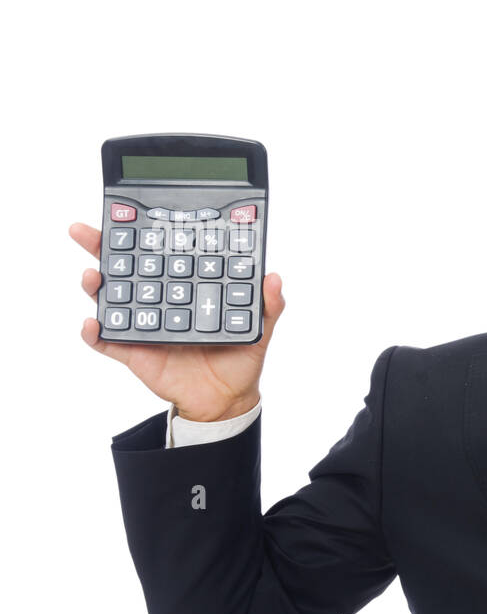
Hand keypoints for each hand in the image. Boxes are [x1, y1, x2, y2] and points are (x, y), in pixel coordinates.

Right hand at [71, 222, 285, 420]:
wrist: (227, 399)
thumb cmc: (240, 359)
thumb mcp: (260, 329)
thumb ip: (268, 304)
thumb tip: (274, 277)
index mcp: (185, 288)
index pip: (161, 255)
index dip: (143, 235)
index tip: (129, 214)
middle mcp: (159, 301)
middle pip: (125, 268)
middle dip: (101, 247)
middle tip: (85, 231)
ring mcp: (144, 326)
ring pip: (111, 300)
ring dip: (96, 286)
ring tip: (92, 276)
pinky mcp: (134, 354)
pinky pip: (107, 342)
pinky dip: (94, 334)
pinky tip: (92, 324)